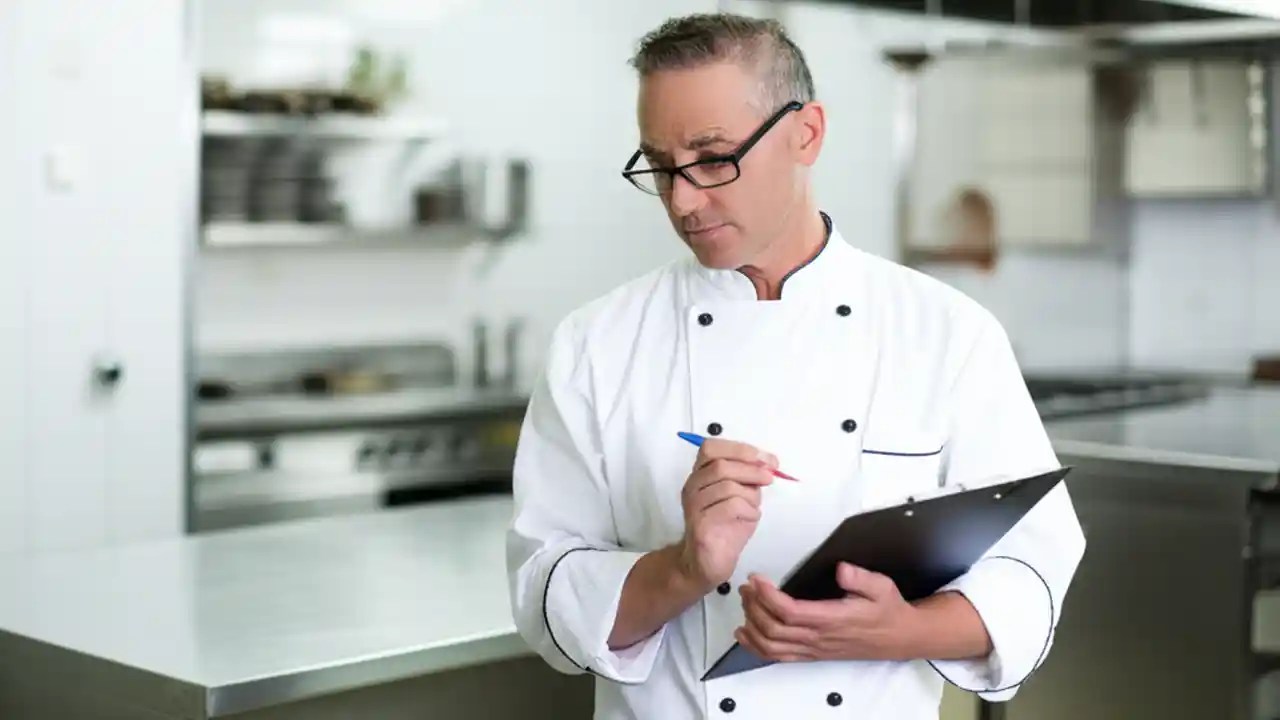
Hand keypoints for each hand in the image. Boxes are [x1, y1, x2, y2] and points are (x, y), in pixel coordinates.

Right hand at [677, 438, 778, 591]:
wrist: (707, 563)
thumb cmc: (724, 528)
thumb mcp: (740, 496)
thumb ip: (748, 478)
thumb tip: (769, 463)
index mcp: (700, 475)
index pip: (710, 448)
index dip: (739, 448)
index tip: (765, 458)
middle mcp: (692, 487)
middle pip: (721, 465)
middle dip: (751, 469)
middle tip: (769, 477)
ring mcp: (693, 506)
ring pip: (727, 486)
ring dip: (750, 495)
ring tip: (754, 507)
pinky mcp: (700, 525)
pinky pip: (730, 506)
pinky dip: (748, 511)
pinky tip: (749, 518)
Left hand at [735, 563, 921, 662]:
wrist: (899, 637)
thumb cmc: (887, 612)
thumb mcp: (882, 587)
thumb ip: (860, 578)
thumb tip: (841, 569)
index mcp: (832, 619)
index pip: (790, 612)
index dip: (768, 596)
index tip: (757, 579)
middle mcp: (819, 637)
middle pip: (773, 629)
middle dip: (753, 606)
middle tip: (747, 586)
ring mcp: (814, 649)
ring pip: (771, 646)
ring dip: (752, 625)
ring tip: (745, 602)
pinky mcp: (812, 654)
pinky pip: (778, 657)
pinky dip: (756, 647)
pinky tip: (745, 634)